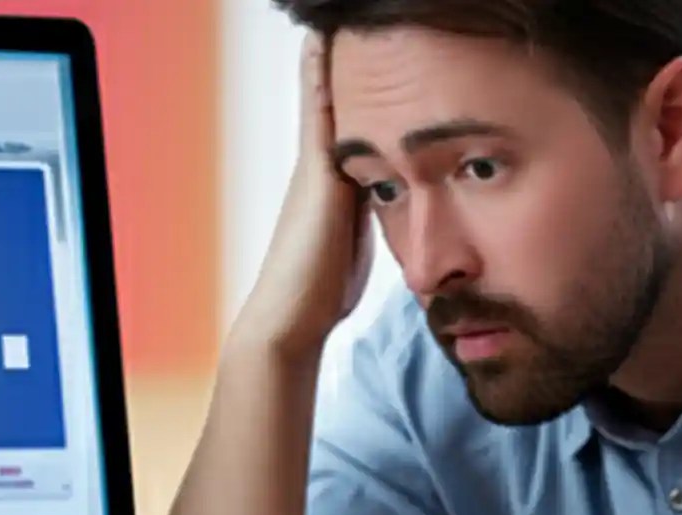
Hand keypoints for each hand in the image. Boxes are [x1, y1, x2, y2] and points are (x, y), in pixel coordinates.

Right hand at [231, 31, 374, 361]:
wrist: (289, 319)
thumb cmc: (321, 293)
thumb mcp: (354, 248)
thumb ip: (367, 223)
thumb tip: (391, 214)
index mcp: (334, 187)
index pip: (353, 129)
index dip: (358, 93)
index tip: (364, 55)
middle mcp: (320, 170)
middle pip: (336, 105)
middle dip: (341, 66)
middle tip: (340, 22)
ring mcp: (314, 169)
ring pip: (328, 101)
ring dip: (329, 60)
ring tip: (334, 19)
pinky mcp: (316, 173)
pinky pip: (322, 113)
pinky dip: (322, 77)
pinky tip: (323, 42)